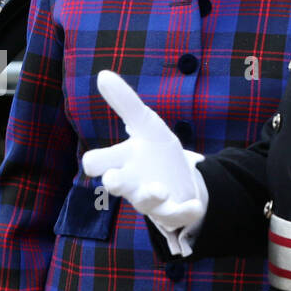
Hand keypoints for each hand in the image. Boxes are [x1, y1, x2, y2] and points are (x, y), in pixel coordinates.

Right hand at [81, 70, 206, 244]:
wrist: (180, 179)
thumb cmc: (154, 151)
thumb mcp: (145, 124)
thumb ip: (125, 102)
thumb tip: (102, 74)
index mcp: (119, 161)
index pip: (95, 163)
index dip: (95, 162)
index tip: (95, 161)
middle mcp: (130, 182)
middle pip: (113, 184)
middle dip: (114, 182)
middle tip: (113, 179)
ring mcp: (151, 198)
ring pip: (144, 203)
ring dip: (152, 194)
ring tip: (161, 188)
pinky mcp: (172, 210)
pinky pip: (175, 216)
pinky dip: (185, 211)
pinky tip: (195, 205)